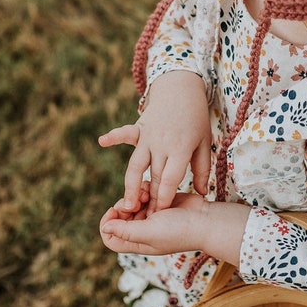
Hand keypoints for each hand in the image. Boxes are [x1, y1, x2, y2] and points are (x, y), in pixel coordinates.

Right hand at [99, 71, 211, 213]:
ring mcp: (149, 136)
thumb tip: (202, 192)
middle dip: (150, 198)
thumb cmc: (195, 118)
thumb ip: (202, 168)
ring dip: (131, 185)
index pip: (171, 178)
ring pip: (137, 164)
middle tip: (146, 218)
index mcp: (181, 148)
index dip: (166, 197)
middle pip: (154, 176)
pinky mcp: (140, 128)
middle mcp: (163, 143)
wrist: (183, 88)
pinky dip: (114, 136)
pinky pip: (126, 133)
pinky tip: (102, 141)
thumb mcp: (204, 142)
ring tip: (126, 204)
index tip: (162, 212)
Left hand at [100, 192, 207, 254]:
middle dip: (124, 206)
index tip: (115, 211)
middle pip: (120, 217)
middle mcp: (142, 230)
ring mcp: (152, 215)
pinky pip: (144, 192)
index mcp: (137, 243)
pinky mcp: (160, 201)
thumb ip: (125, 231)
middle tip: (136, 201)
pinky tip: (151, 188)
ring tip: (146, 194)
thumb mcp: (149, 232)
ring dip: (136, 196)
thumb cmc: (178, 230)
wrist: (203, 220)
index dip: (107, 224)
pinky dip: (144, 188)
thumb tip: (105, 229)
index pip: (111, 238)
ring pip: (132, 202)